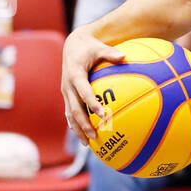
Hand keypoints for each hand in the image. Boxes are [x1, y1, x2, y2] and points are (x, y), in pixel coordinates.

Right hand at [61, 28, 125, 142]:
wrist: (72, 46)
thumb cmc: (89, 47)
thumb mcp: (99, 47)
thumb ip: (111, 53)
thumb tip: (124, 56)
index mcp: (75, 74)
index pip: (83, 91)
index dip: (91, 102)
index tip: (102, 113)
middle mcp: (67, 85)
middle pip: (74, 108)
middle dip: (83, 124)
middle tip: (94, 136)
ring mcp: (66, 92)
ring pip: (69, 114)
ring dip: (78, 129)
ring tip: (87, 144)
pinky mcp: (67, 96)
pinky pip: (69, 113)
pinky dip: (75, 125)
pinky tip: (83, 136)